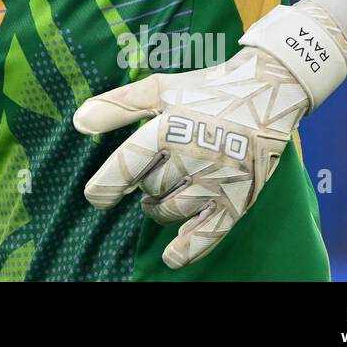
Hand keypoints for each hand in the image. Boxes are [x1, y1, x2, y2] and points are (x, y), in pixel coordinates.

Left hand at [73, 44, 309, 268]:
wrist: (269, 92)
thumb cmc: (205, 90)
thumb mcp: (159, 89)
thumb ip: (117, 106)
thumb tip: (78, 123)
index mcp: (170, 127)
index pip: (129, 163)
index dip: (107, 184)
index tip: (95, 197)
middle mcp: (194, 156)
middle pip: (150, 188)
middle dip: (144, 184)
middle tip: (153, 171)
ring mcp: (218, 180)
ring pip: (172, 210)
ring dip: (159, 208)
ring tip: (157, 198)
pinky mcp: (239, 197)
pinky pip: (211, 233)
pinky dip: (189, 248)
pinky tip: (171, 257)